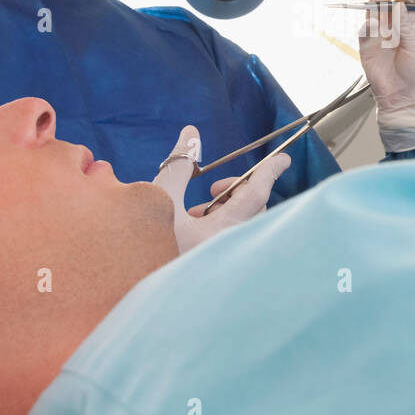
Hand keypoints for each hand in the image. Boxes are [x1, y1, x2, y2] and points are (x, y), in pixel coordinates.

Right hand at [153, 126, 291, 254]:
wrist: (131, 281)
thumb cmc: (144, 242)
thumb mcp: (160, 197)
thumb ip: (179, 165)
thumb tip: (191, 132)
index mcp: (221, 231)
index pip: (257, 194)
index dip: (270, 172)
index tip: (284, 159)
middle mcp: (231, 248)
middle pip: (253, 207)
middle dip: (238, 190)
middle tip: (213, 189)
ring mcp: (227, 259)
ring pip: (243, 222)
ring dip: (226, 209)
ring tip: (196, 213)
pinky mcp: (220, 266)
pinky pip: (233, 237)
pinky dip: (220, 225)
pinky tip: (194, 229)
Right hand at [357, 0, 414, 118]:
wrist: (402, 96)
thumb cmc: (413, 74)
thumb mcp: (414, 47)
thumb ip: (405, 27)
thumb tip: (400, 6)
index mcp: (407, 30)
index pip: (403, 8)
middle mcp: (391, 32)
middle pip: (386, 10)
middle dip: (385, 0)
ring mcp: (377, 40)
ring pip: (373, 17)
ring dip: (374, 8)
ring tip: (377, 1)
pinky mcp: (366, 49)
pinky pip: (363, 33)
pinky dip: (366, 25)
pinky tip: (371, 22)